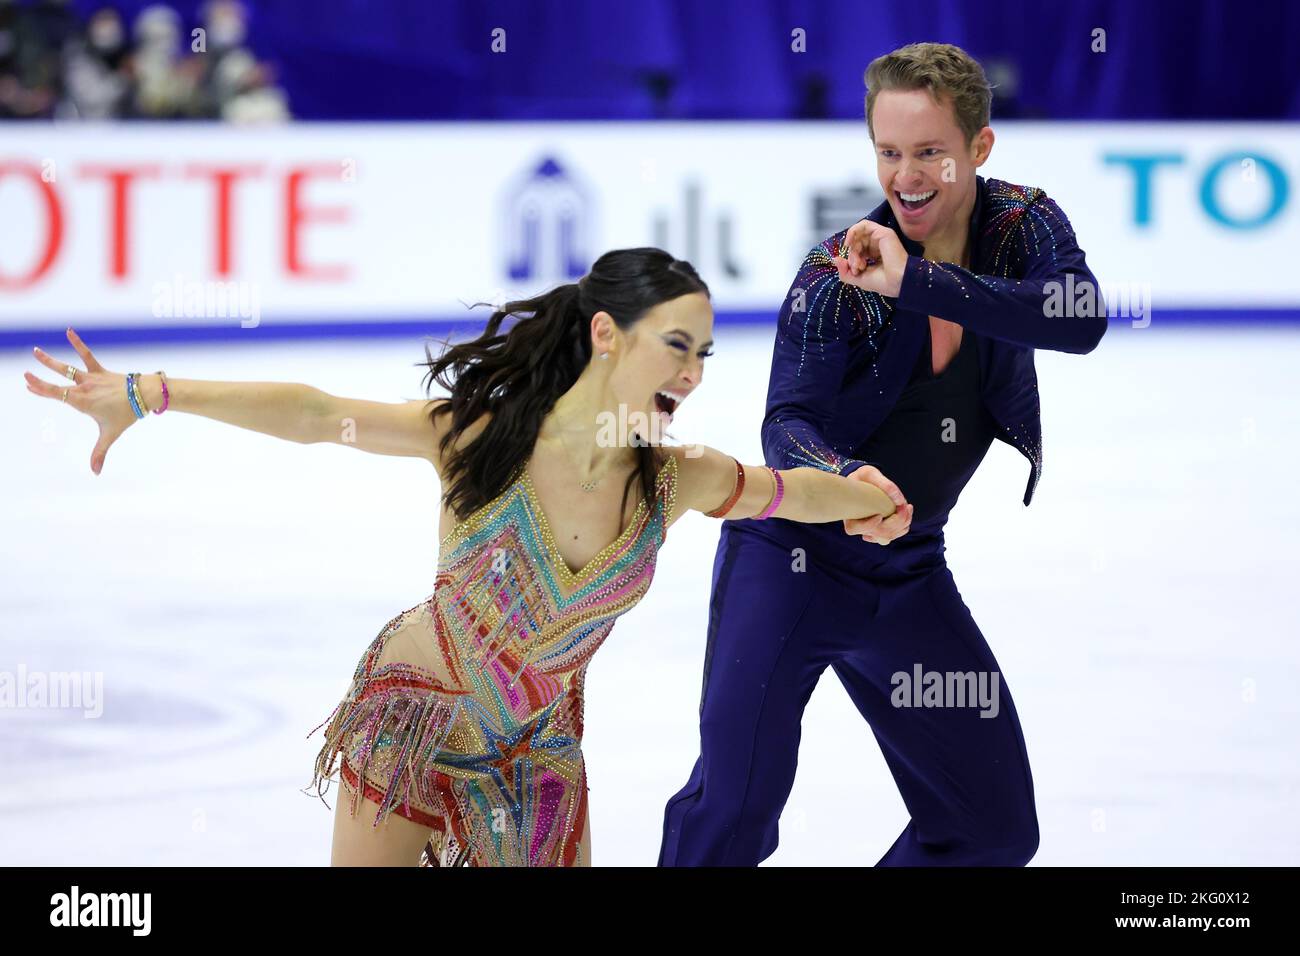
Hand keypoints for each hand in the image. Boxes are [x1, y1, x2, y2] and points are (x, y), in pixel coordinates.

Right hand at [24, 328, 138, 474]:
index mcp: (81, 402)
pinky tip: (69, 331)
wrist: (145, 395)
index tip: (28, 385)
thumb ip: (99, 452)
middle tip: (25, 373)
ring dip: (51, 360)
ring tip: (36, 350)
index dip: (41, 389)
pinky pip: (87, 355)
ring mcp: (91, 378)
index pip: (56, 394)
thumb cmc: (126, 414)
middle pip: (58, 381)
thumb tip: (95, 473)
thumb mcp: (110, 434)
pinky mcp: (100, 370)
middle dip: (40, 378)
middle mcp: (83, 388)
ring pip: (67, 367)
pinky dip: (78, 343)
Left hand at [832, 220, 907, 297]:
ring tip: (858, 263)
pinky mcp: (883, 233)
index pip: (857, 251)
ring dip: (853, 249)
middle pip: (856, 243)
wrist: (897, 282)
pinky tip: (848, 243)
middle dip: (852, 256)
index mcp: (874, 255)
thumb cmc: (882, 283)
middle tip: (856, 267)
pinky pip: (863, 225)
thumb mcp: (858, 279)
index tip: (855, 271)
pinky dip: (852, 232)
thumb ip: (844, 271)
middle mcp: (877, 245)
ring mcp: (881, 238)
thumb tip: (835, 259)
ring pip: (858, 236)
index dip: (852, 259)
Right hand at [843, 465, 912, 544]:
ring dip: (901, 525)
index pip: (854, 529)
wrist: (861, 482)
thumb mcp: (869, 473)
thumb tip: (900, 501)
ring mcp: (869, 531)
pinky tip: (905, 510)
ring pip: (886, 539)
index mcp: (849, 515)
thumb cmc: (862, 477)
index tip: (879, 515)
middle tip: (904, 504)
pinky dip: (903, 526)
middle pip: (878, 534)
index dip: (868, 526)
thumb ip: (885, 484)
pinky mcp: (879, 530)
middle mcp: (858, 527)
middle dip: (896, 522)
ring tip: (906, 507)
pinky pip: (892, 536)